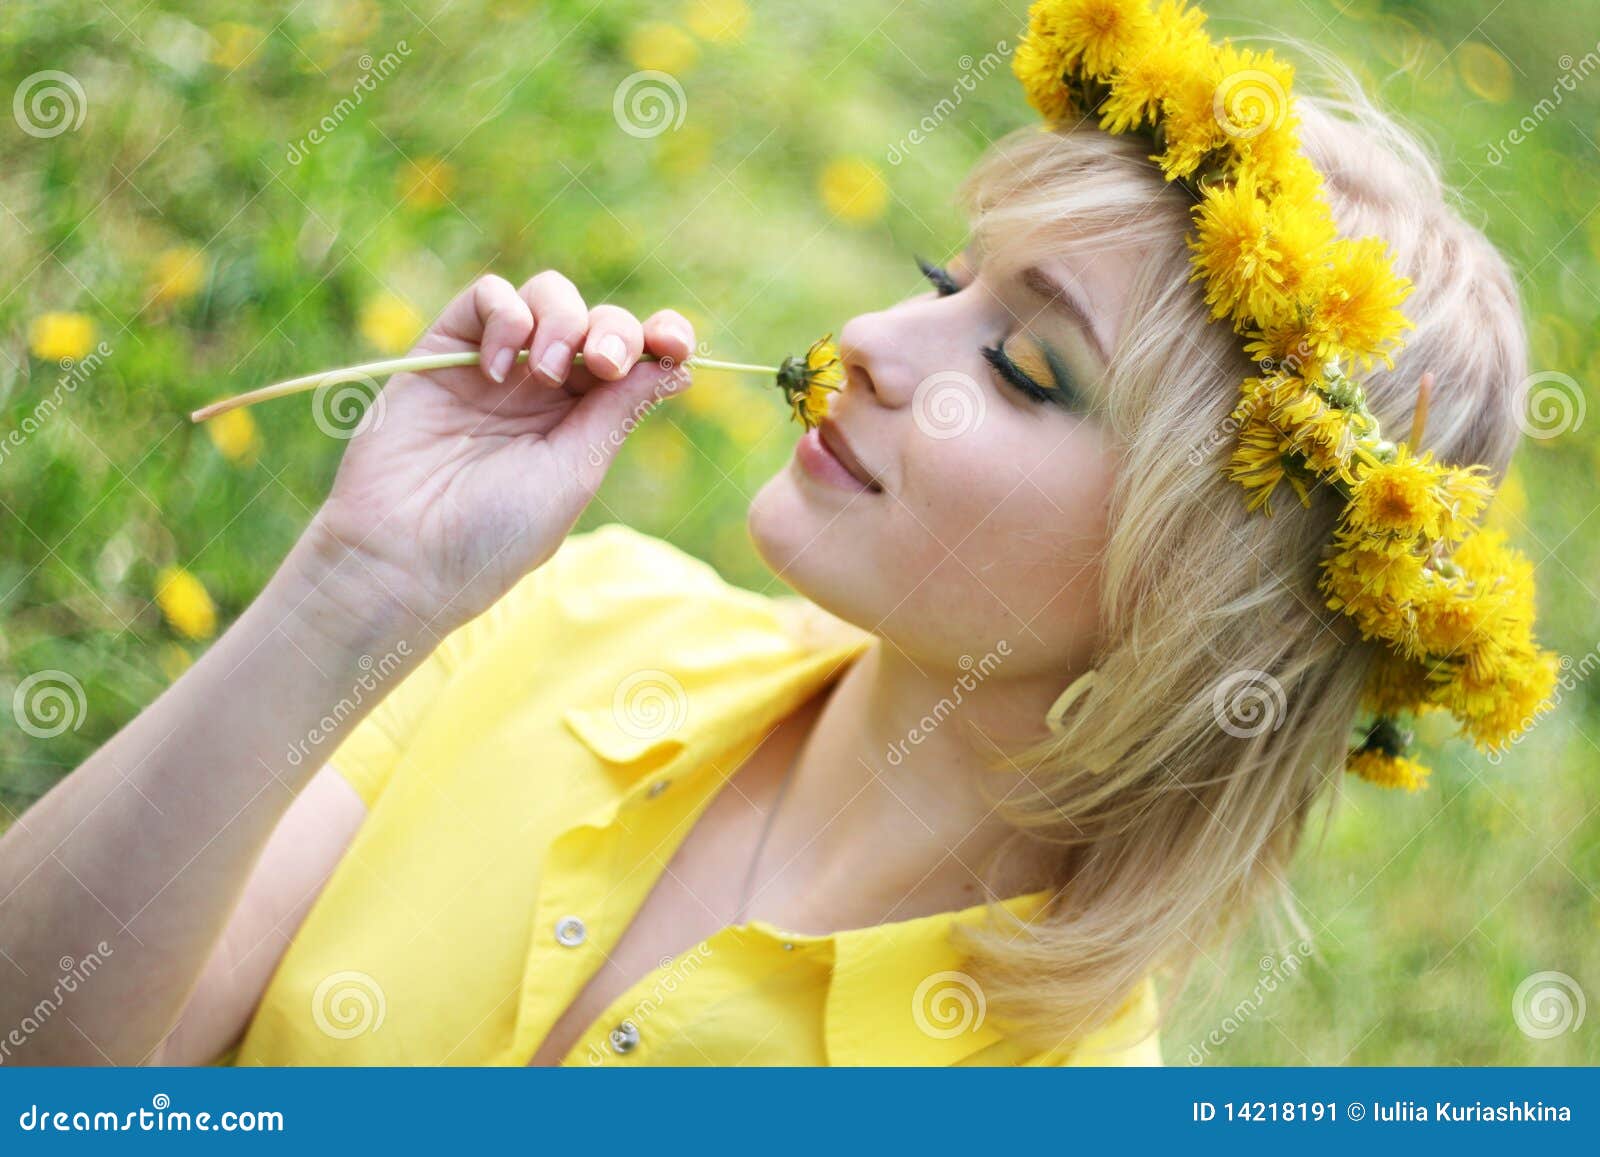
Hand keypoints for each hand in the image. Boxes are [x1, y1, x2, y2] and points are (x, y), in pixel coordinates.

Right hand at [305, 272, 695, 634]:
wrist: (404, 554)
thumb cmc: (494, 534)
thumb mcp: (574, 472)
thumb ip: (618, 411)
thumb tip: (677, 367)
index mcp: (584, 420)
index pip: (635, 359)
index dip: (661, 337)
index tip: (675, 344)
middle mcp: (544, 388)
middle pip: (598, 320)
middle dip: (614, 330)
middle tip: (602, 365)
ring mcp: (495, 365)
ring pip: (548, 296)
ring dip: (561, 321)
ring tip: (542, 373)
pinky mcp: (445, 349)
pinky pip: (488, 296)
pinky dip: (505, 317)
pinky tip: (493, 369)